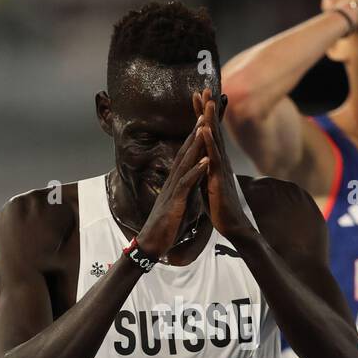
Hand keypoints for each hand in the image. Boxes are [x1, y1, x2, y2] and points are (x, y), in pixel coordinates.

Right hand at [136, 116, 209, 258]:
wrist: (152, 244)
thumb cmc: (166, 226)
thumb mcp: (181, 203)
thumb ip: (187, 189)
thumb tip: (195, 180)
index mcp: (176, 181)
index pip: (186, 155)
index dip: (195, 138)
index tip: (203, 121)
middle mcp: (173, 181)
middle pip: (185, 152)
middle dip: (194, 132)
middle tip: (203, 112)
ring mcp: (172, 190)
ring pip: (185, 163)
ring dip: (196, 145)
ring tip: (204, 128)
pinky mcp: (174, 202)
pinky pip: (186, 184)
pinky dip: (196, 171)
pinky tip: (205, 161)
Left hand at [196, 88, 252, 240]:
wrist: (231, 224)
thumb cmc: (219, 204)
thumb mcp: (208, 180)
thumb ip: (204, 165)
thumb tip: (199, 155)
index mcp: (215, 159)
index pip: (208, 132)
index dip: (203, 114)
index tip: (197, 96)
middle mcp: (220, 159)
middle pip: (213, 129)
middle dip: (208, 108)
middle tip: (204, 88)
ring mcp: (221, 167)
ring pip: (215, 138)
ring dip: (210, 118)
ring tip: (208, 100)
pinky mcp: (219, 178)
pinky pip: (213, 157)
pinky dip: (209, 142)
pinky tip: (205, 129)